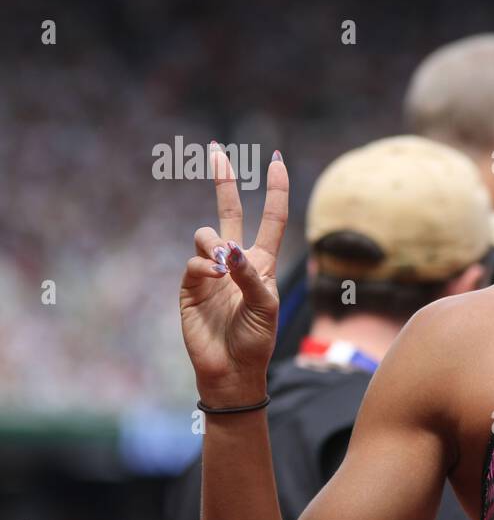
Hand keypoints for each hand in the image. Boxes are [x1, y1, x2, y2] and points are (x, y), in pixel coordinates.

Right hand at [180, 142, 288, 407]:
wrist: (231, 369)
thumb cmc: (256, 339)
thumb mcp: (267, 306)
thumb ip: (251, 275)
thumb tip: (229, 249)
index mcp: (261, 262)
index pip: (271, 219)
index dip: (275, 191)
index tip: (277, 161)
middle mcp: (235, 261)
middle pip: (230, 212)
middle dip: (224, 181)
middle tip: (216, 151)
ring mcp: (210, 271)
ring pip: (207, 236)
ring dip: (214, 244)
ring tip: (222, 266)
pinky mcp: (190, 286)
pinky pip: (194, 263)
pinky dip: (203, 268)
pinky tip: (211, 280)